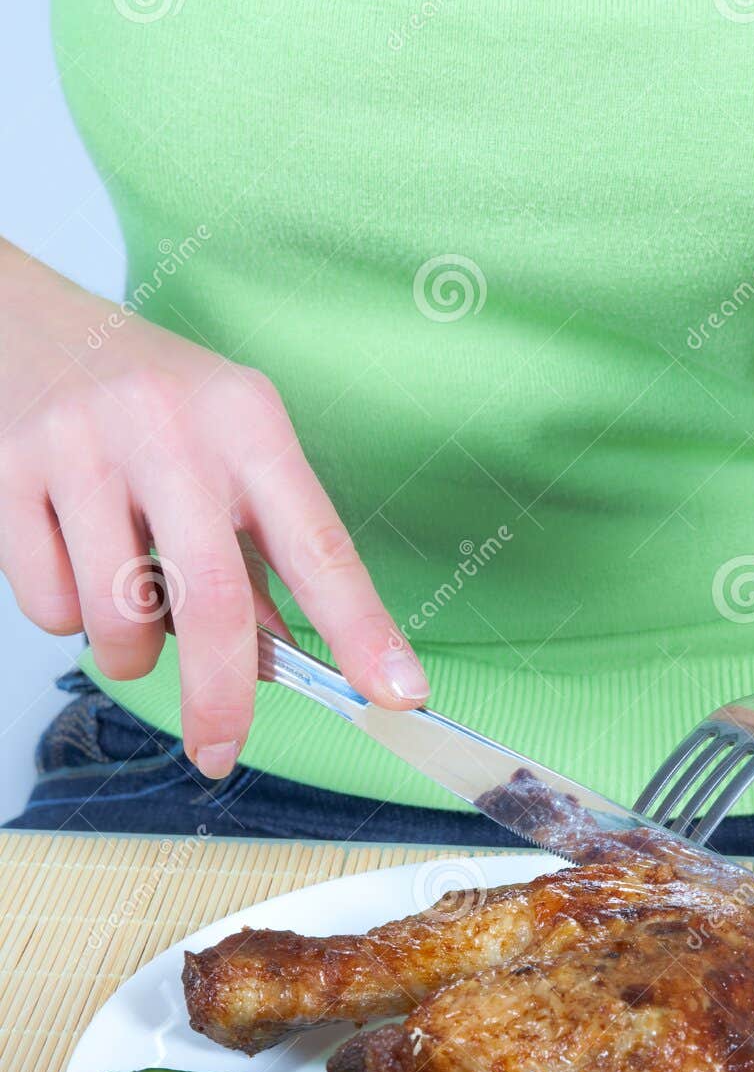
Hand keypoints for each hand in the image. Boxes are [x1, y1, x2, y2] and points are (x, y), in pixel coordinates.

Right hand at [0, 242, 426, 775]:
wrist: (20, 321)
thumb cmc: (144, 397)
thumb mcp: (225, 447)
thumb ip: (258, 551)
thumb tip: (285, 662)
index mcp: (248, 422)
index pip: (319, 545)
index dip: (362, 630)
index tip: (397, 693)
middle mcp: (171, 426)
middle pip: (214, 602)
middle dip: (223, 698)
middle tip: (220, 749)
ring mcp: (84, 445)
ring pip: (118, 619)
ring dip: (129, 651)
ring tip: (127, 603)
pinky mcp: (11, 469)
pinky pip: (48, 606)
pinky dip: (65, 614)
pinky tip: (69, 557)